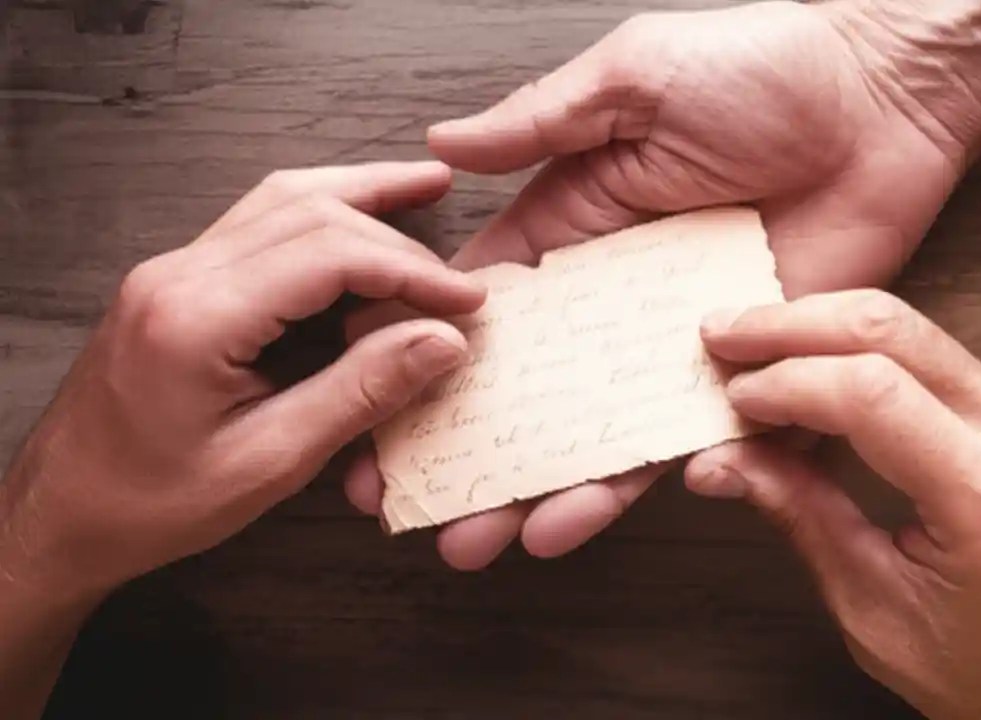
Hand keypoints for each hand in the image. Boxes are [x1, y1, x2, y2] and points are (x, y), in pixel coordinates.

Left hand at [0, 162, 484, 599]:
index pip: (328, 255)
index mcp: (197, 317)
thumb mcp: (268, 462)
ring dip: (359, 195)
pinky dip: (321, 214)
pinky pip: (258, 222)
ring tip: (424, 185)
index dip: (411, 270)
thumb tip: (441, 342)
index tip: (469, 302)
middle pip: (309, 214)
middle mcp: (179, 273)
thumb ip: (358, 393)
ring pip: (281, 199)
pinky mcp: (176, 281)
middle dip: (395, 239)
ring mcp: (172, 270)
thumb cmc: (151, 503)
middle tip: (459, 280)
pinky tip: (357, 217)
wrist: (60, 514)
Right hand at [345, 0, 969, 568]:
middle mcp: (617, 299)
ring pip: (597, 431)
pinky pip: (690, 436)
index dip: (424, 353)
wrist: (883, 101)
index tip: (371, 406)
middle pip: (530, 390)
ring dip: (538, 486)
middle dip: (470, 447)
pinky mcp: (748, 371)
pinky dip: (641, 479)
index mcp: (576, 228)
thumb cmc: (760, 68)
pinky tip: (581, 519)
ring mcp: (679, 344)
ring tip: (480, 540)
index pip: (485, 306)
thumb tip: (439, 146)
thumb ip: (540, 125)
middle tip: (410, 507)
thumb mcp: (632, 77)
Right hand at [686, 290, 980, 719]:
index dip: (783, 382)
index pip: (872, 393)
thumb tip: (723, 462)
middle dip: (791, 323)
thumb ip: (803, 520)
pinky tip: (814, 388)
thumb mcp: (881, 615)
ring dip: (821, 335)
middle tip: (722, 338)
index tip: (728, 400)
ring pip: (911, 328)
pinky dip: (860, 359)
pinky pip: (931, 356)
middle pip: (891, 329)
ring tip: (756, 370)